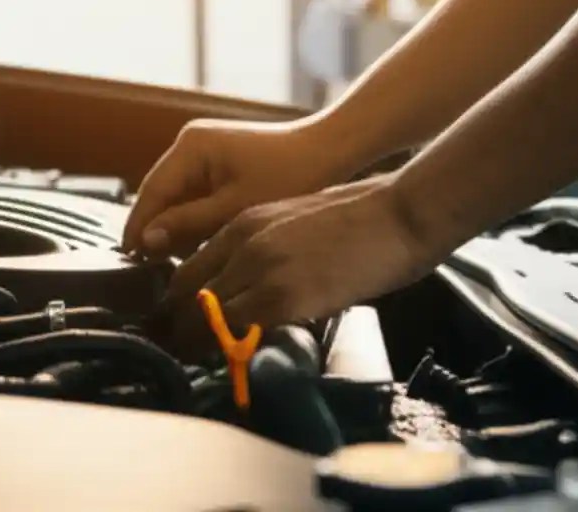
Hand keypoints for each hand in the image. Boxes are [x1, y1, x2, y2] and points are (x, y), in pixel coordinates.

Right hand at [122, 116, 356, 257]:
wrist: (331, 152)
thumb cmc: (289, 176)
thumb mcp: (235, 208)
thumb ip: (187, 224)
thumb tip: (145, 242)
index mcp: (190, 147)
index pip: (150, 193)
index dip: (139, 229)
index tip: (129, 262)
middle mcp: (190, 144)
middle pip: (161, 196)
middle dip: (159, 231)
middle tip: (154, 272)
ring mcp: (204, 151)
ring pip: (177, 198)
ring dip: (178, 228)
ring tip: (179, 264)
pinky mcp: (219, 163)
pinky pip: (196, 195)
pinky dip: (196, 220)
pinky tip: (202, 246)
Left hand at [149, 174, 444, 355]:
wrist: (399, 213)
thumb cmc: (360, 217)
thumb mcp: (293, 221)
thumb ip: (264, 251)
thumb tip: (254, 285)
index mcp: (242, 224)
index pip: (187, 271)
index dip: (178, 304)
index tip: (179, 326)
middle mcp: (242, 246)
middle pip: (188, 296)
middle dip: (180, 328)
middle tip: (184, 353)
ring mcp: (261, 271)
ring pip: (206, 318)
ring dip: (201, 345)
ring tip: (204, 364)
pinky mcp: (286, 298)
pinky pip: (241, 332)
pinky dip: (231, 352)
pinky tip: (233, 365)